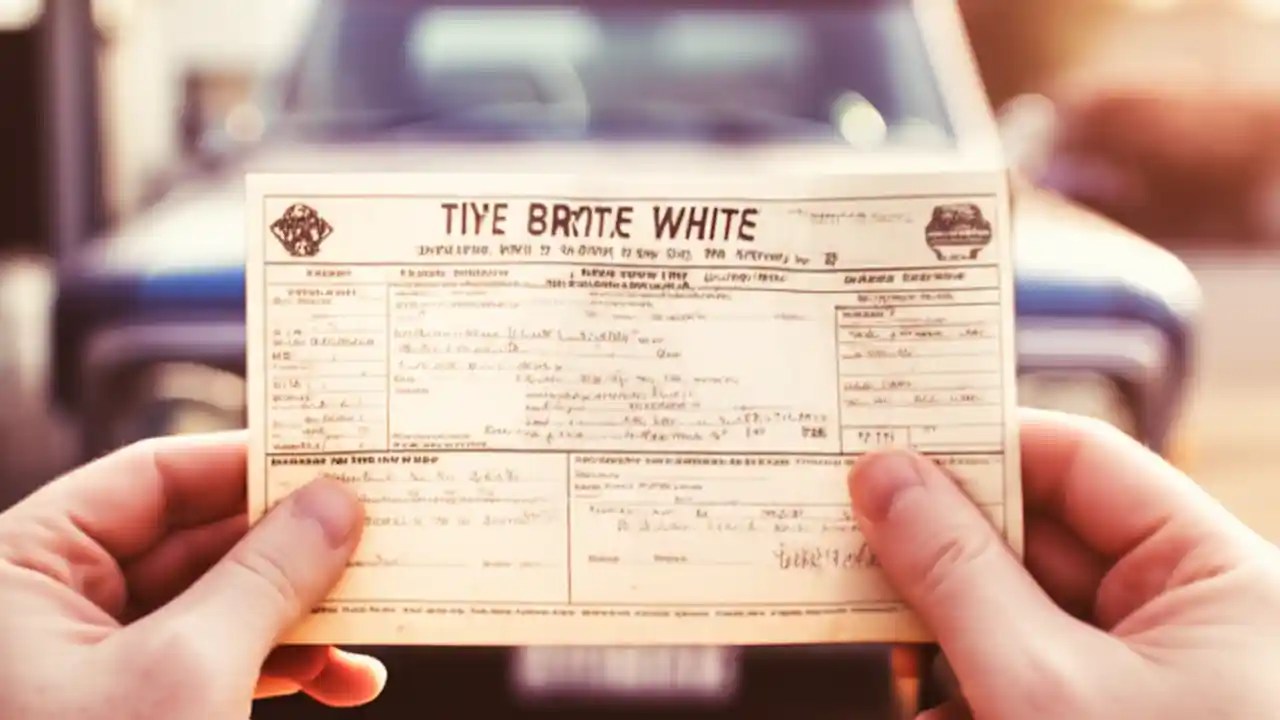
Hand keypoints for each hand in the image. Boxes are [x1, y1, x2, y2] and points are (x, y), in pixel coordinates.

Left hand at [0, 433, 384, 718]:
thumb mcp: (190, 672)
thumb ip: (268, 574)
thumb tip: (335, 503)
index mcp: (25, 570)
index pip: (154, 478)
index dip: (251, 465)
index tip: (339, 462)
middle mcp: (50, 607)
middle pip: (195, 540)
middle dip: (293, 551)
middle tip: (377, 541)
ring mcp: (90, 667)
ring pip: (217, 606)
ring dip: (301, 619)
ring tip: (374, 629)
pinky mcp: (127, 714)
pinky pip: (215, 663)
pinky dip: (280, 668)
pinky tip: (343, 683)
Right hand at [850, 409, 1279, 719]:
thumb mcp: (1045, 686)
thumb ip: (956, 574)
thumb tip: (886, 477)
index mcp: (1215, 577)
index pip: (1080, 463)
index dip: (979, 443)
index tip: (885, 439)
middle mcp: (1186, 616)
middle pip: (1039, 537)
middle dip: (939, 536)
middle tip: (844, 518)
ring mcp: (1143, 680)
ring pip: (1016, 611)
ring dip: (936, 620)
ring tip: (853, 611)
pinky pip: (1018, 675)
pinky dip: (960, 684)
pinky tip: (910, 700)